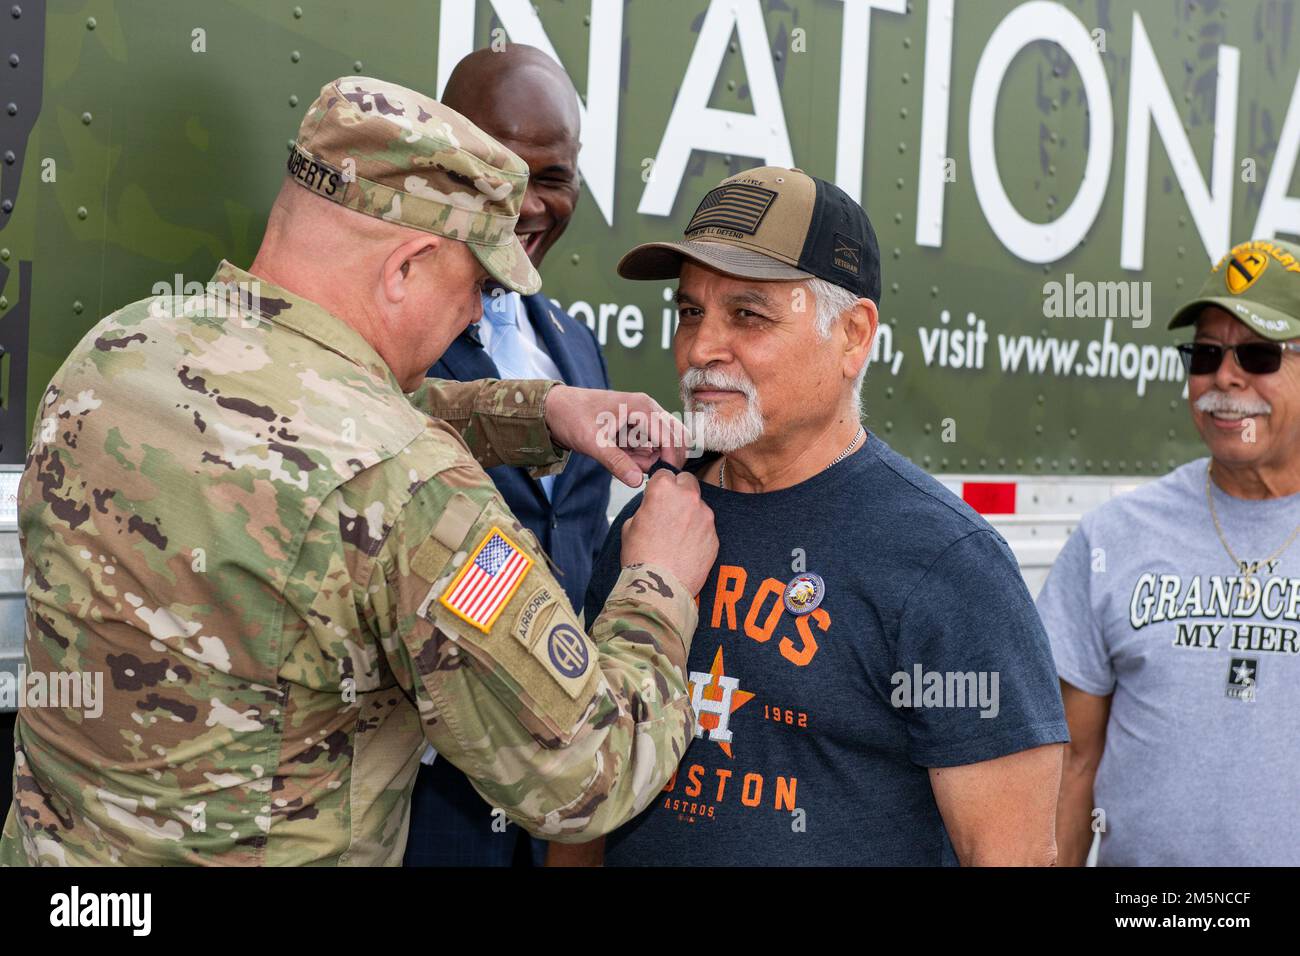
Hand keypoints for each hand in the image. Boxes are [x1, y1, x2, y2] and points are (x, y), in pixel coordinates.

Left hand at [544, 385, 690, 487]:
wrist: (556, 408)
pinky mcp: (638, 426)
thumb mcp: (592, 442)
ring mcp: (644, 417)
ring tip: (625, 460)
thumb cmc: (572, 417)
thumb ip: (615, 461)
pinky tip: (624, 457)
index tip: (663, 479)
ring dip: (650, 459)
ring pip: (663, 444)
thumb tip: (637, 481)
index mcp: (642, 408)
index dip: (672, 459)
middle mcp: (648, 409)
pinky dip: (641, 457)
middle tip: (644, 472)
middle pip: (676, 437)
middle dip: (664, 459)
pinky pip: (650, 446)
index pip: (671, 436)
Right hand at [620, 470, 717, 594]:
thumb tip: (652, 508)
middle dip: (679, 492)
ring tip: (675, 537)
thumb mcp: (629, 525)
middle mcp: (688, 498)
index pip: (665, 473)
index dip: (660, 486)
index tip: (657, 496)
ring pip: (699, 505)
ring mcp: (705, 517)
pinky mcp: (715, 536)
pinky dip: (698, 534)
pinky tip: (685, 549)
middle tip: (669, 511)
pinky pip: (706, 527)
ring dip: (690, 514)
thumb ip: (645, 508)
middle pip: (687, 482)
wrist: (659, 589)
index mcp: (664, 490)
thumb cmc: (641, 558)